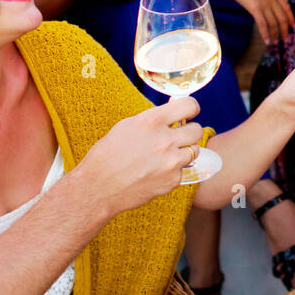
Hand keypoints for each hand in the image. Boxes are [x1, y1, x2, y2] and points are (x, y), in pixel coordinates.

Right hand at [75, 96, 204, 211]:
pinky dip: (173, 171)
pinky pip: (183, 170)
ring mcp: (171, 162)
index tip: (189, 113)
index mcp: (152, 121)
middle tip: (178, 136)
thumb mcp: (126, 126)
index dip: (191, 109)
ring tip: (165, 155)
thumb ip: (153, 119)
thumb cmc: (107, 156)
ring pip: (194, 150)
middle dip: (188, 131)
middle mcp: (165, 140)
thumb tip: (172, 114)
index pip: (189, 105)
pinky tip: (155, 172)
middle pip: (196, 130)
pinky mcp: (173, 180)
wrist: (98, 188)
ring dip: (183, 151)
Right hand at [217, 0, 294, 45]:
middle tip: (286, 39)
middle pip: (282, 18)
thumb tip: (267, 2)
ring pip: (273, 23)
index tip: (294, 26)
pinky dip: (265, 34)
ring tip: (274, 42)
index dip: (291, 18)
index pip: (287, 7)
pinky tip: (266, 40)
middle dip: (285, 30)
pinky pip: (263, 24)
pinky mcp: (255, 8)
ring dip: (275, 35)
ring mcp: (264, 4)